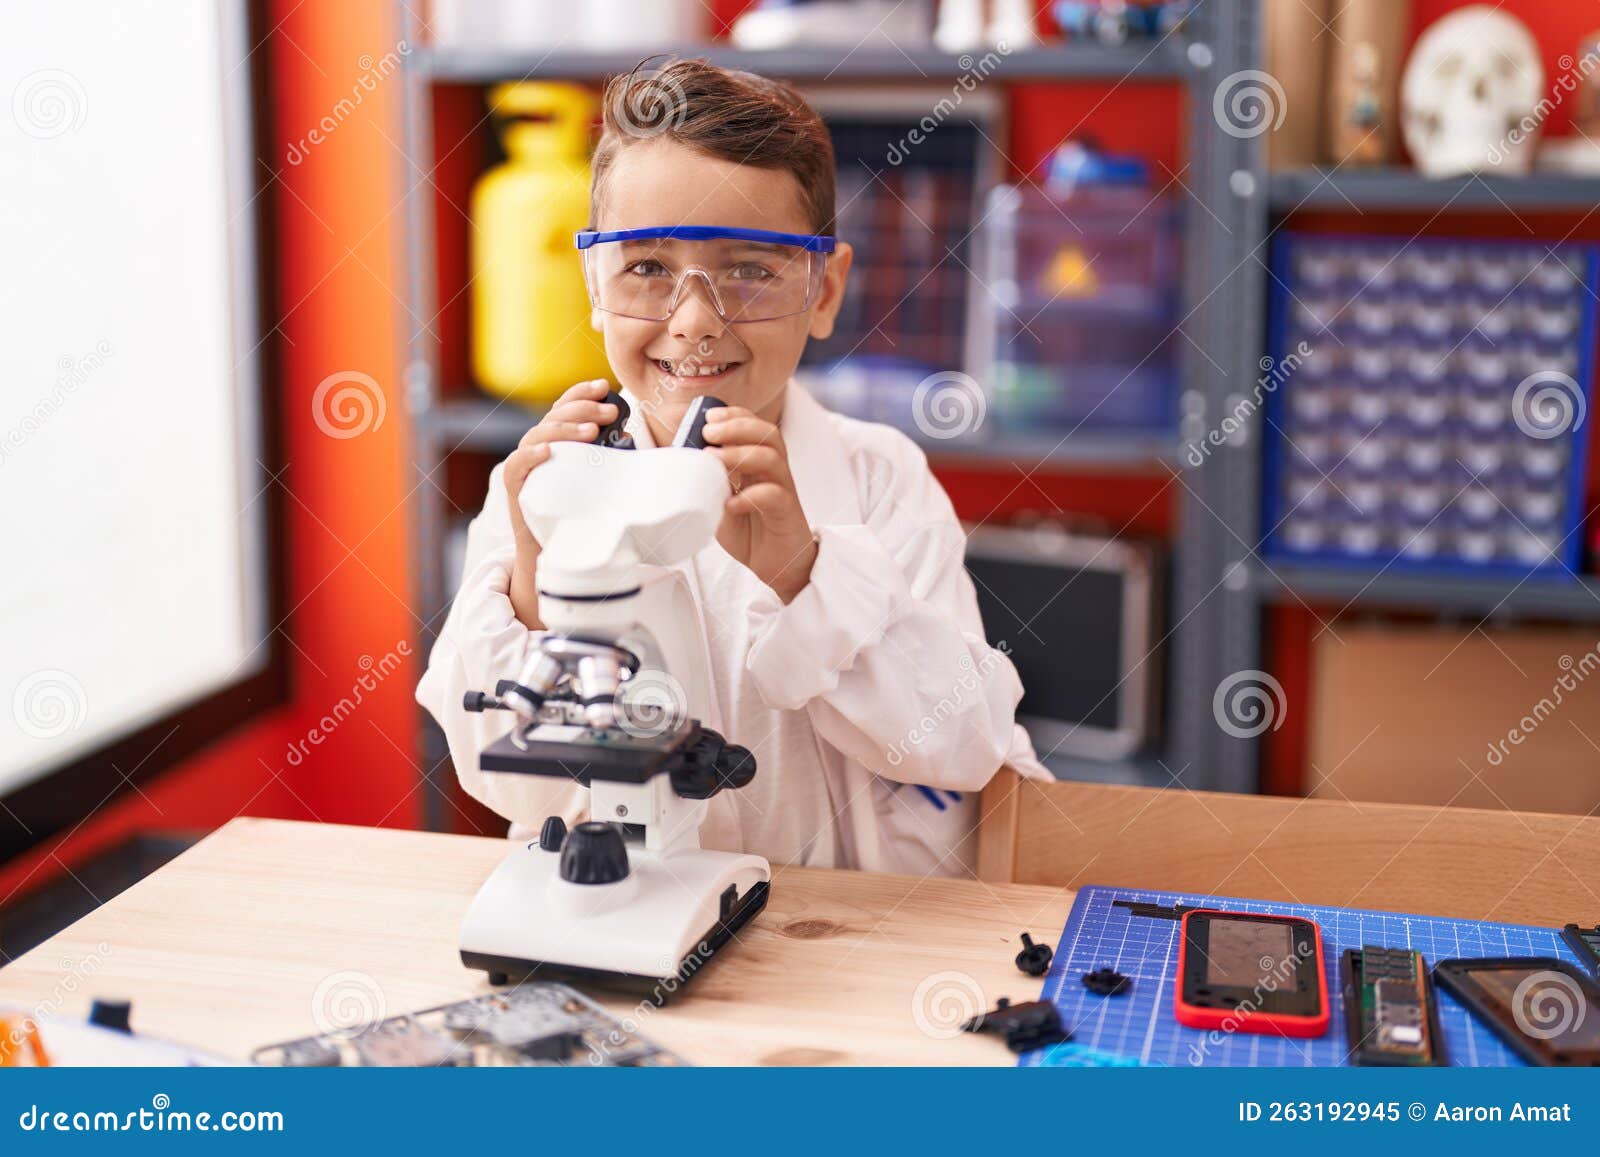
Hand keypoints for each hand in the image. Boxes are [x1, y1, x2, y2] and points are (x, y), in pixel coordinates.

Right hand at [504, 379, 615, 626]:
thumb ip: (613, 459)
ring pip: (539, 434)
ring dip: (566, 429)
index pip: (566, 406)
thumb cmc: (580, 512)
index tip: (605, 387)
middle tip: (611, 414)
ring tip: (592, 432)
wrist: (554, 551)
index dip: (583, 392)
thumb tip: (637, 440)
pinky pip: (518, 464)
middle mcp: (539, 446)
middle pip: (556, 415)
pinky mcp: (515, 486)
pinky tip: (549, 450)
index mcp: (558, 439)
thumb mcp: (601, 480)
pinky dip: (532, 454)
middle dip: (584, 409)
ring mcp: (526, 464)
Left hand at [701, 406, 817, 602]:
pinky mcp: (787, 512)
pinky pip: (774, 495)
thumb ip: (709, 483)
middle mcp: (775, 472)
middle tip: (709, 433)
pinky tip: (730, 503)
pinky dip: (750, 496)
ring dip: (741, 453)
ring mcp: (784, 490)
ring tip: (715, 460)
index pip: (754, 426)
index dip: (734, 416)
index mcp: (760, 464)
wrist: (778, 565)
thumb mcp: (721, 501)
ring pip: (772, 458)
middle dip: (737, 427)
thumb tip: (681, 464)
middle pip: (767, 433)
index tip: (709, 417)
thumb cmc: (751, 530)